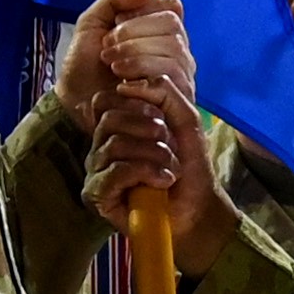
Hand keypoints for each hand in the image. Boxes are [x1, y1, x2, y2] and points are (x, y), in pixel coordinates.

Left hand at [58, 0, 192, 124]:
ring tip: (113, 66)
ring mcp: (180, 76)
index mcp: (160, 29)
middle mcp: (177, 50)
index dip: (143, 10)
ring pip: (174, 51)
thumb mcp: (92, 22)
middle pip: (172, 26)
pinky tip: (123, 85)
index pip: (171, 6)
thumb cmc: (85, 66)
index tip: (116, 24)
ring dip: (136, 55)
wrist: (76, 105)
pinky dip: (143, 76)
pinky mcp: (176, 101)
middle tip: (108, 49)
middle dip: (134, 34)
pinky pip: (173, 78)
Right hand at [86, 72, 239, 276]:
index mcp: (116, 127)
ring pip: (114, 144)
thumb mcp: (184, 119)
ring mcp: (96, 171)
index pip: (105, 100)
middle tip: (170, 149)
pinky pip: (114, 171)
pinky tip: (162, 182)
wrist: (197, 209)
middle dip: (150, 131)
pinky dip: (145, 172)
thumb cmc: (189, 167)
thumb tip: (126, 83)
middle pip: (110, 119)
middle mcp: (100, 147)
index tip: (162, 120)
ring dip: (153, 155)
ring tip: (170, 169)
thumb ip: (163, 91)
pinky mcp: (97, 195)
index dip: (135, 103)